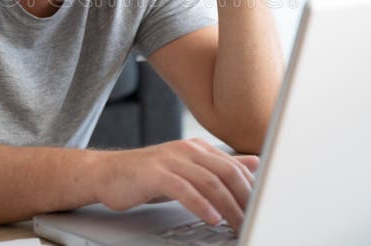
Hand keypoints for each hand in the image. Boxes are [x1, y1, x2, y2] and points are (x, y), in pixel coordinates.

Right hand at [93, 138, 259, 230]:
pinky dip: (201, 205)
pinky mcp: (155, 173)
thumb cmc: (148, 175)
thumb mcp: (188, 169)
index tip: (263, 208)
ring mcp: (171, 159)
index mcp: (198, 148)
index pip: (234, 167)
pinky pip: (184, 189)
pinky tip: (212, 218)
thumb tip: (254, 163)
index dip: (252, 189)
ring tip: (239, 223)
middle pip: (226, 172)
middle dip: (245, 198)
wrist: (107, 173)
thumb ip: (219, 167)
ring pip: (209, 181)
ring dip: (228, 205)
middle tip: (255, 218)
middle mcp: (187, 149)